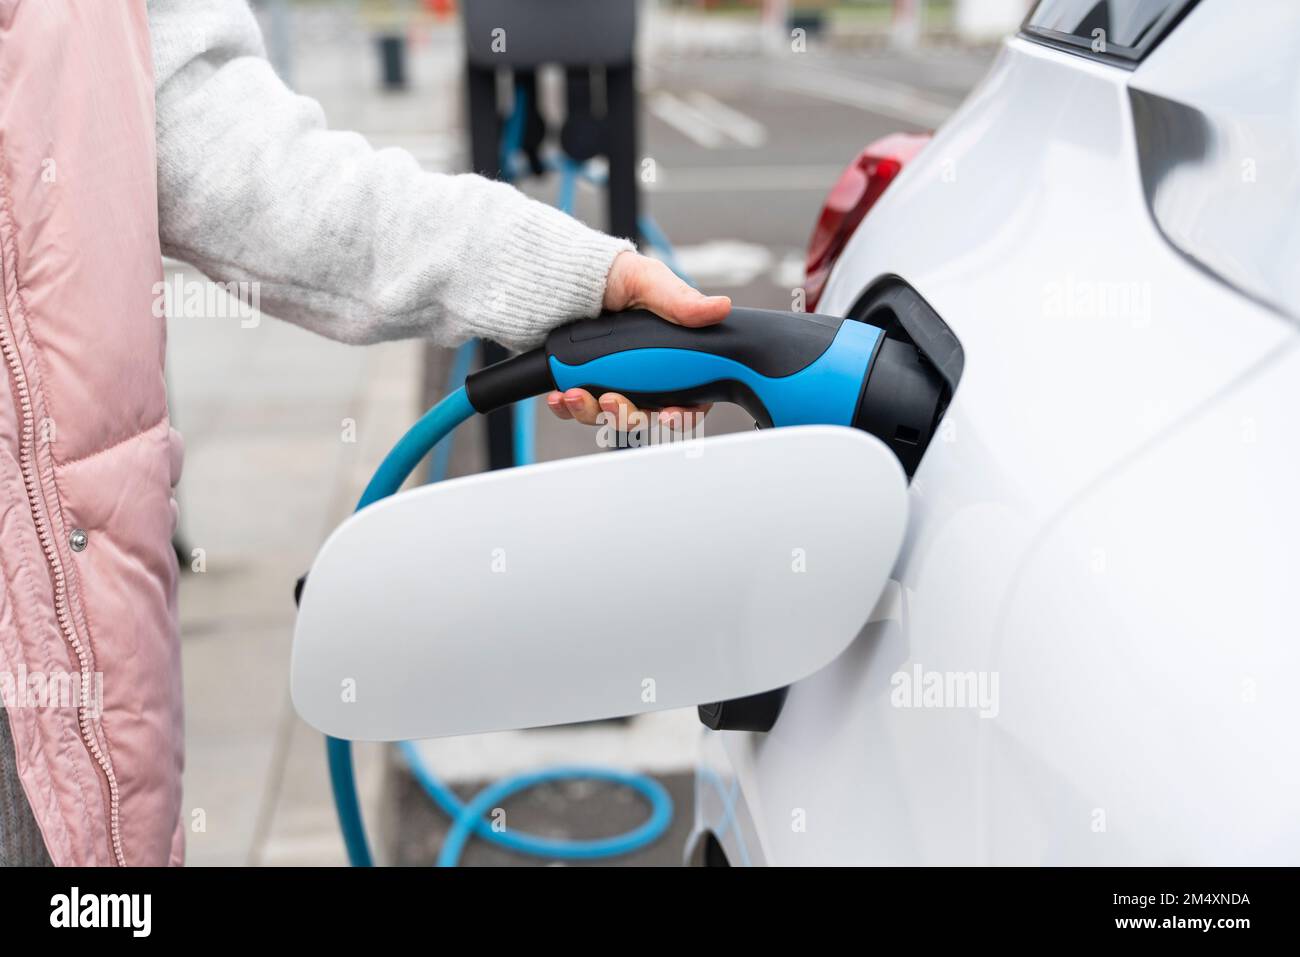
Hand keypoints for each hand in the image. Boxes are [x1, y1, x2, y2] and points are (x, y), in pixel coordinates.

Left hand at [545, 251, 730, 430]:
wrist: (570, 275)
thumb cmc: (618, 276)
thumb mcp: (651, 282)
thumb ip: (681, 301)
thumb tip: (720, 308)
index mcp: (672, 359)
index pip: (689, 401)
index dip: (683, 415)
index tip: (670, 414)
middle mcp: (645, 379)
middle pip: (645, 417)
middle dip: (627, 416)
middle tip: (612, 401)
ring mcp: (613, 385)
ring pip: (608, 417)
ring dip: (591, 413)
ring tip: (575, 396)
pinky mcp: (583, 385)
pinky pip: (576, 409)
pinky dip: (566, 408)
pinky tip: (558, 397)